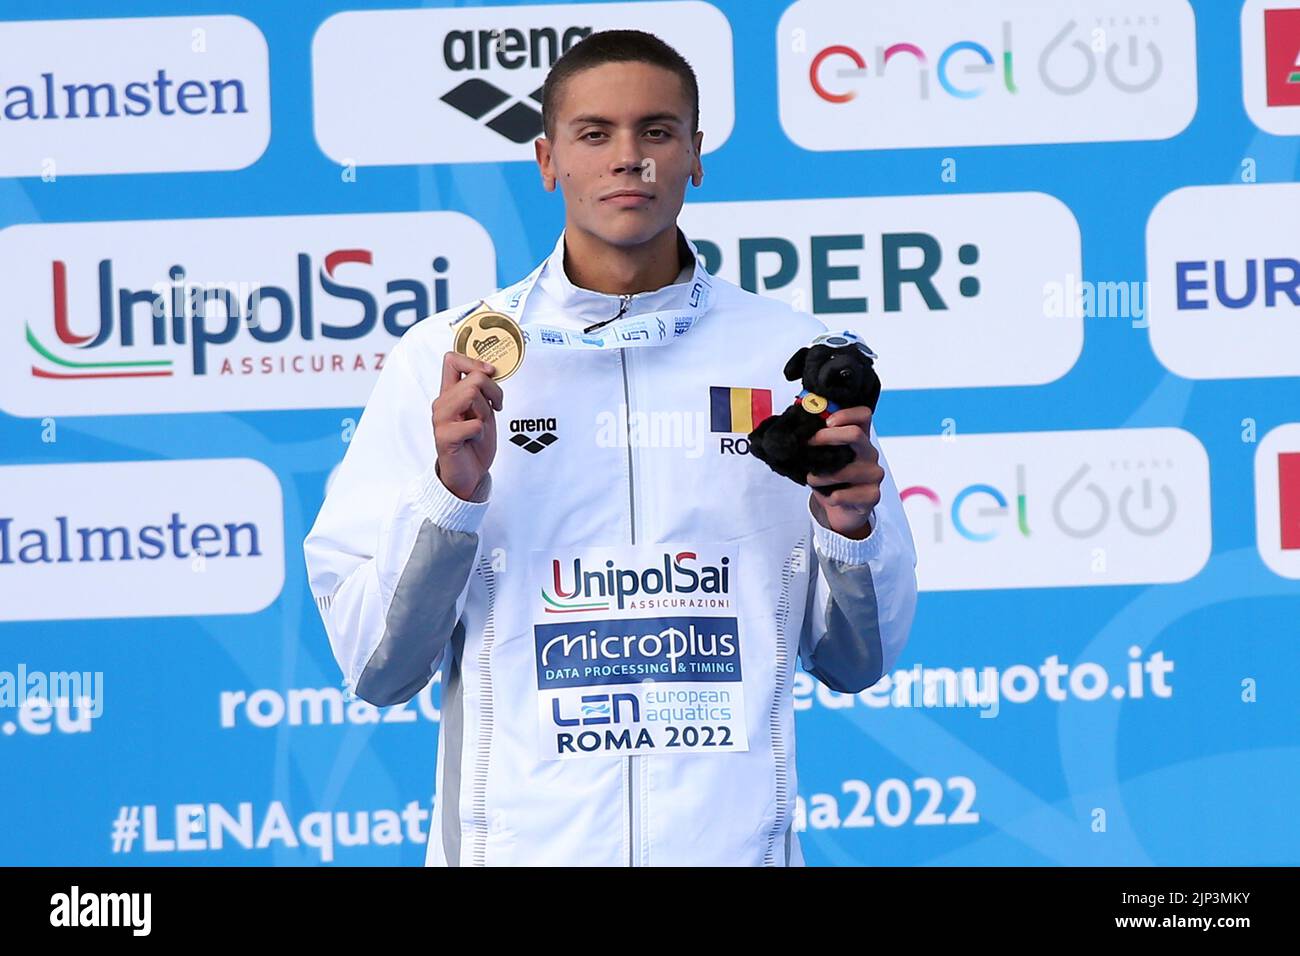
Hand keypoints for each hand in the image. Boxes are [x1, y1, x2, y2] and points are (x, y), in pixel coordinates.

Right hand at [432, 351, 502, 500]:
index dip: (474, 361)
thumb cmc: (475, 442)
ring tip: (480, 426)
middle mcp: (442, 403)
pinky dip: (481, 432)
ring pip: (472, 394)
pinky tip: (473, 440)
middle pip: (474, 378)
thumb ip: (482, 391)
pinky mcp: (444, 437)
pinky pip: (474, 424)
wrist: (469, 474)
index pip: (451, 360)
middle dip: (493, 393)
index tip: (490, 374)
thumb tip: (489, 370)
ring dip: (485, 412)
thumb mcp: (482, 411)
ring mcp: (440, 419)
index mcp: (450, 394)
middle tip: (493, 410)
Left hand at [806, 406, 883, 539]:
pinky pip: (842, 495)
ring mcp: (874, 474)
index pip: (863, 415)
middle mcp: (870, 453)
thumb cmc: (832, 480)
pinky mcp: (872, 495)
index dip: (846, 414)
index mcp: (860, 439)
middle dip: (826, 437)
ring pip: (842, 470)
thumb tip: (797, 430)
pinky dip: (828, 497)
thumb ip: (817, 442)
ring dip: (819, 476)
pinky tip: (828, 496)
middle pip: (855, 434)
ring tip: (812, 479)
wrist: (843, 511)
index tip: (826, 421)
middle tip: (808, 444)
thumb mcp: (825, 457)